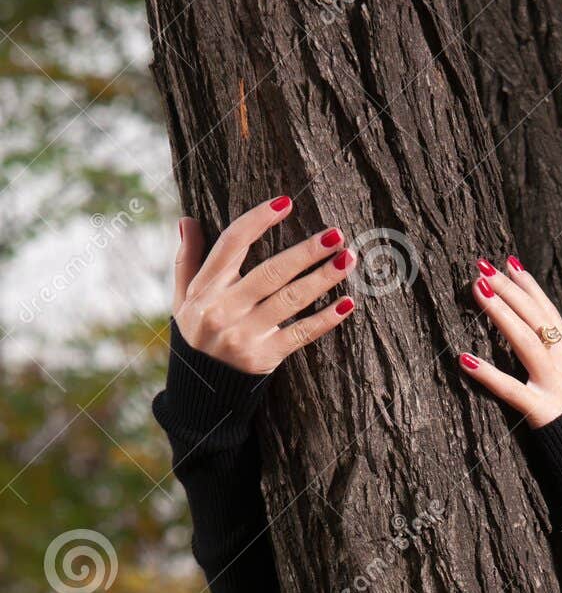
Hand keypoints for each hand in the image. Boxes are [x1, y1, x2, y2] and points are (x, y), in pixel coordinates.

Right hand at [172, 196, 357, 375]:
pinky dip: (325, 319)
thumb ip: (187, 260)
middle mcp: (224, 310)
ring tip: (348, 259)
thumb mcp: (182, 298)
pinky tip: (347, 303)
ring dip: (323, 278)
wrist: (199, 390)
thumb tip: (187, 221)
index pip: (233, 243)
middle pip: (271, 272)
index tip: (286, 203)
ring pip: (290, 299)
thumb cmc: (196, 334)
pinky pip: (301, 334)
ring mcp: (246, 335)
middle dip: (306, 251)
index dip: (259, 220)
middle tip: (336, 233)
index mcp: (205, 289)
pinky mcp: (265, 357)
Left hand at [457, 254, 561, 428]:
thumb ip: (561, 365)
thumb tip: (544, 343)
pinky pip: (511, 390)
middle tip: (483, 267)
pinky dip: (488, 374)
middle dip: (510, 289)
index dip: (530, 287)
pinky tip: (465, 359)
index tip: (510, 263)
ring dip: (501, 313)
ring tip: (478, 290)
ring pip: (527, 342)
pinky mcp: (541, 411)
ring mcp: (554, 387)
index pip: (550, 314)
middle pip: (537, 319)